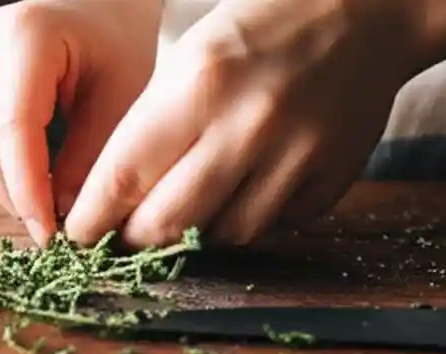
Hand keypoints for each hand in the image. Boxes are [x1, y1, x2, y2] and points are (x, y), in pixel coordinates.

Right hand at [0, 0, 161, 243]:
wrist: (105, 8)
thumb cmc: (120, 46)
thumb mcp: (123, 99)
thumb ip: (92, 157)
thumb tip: (63, 215)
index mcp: (27, 34)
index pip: (13, 127)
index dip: (27, 188)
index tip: (49, 232)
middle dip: (9, 193)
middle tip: (45, 227)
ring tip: (32, 206)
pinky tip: (13, 183)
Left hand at [65, 0, 424, 247]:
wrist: (369, 10)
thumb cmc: (262, 22)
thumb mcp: (191, 53)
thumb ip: (152, 124)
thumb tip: (111, 197)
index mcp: (200, 82)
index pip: (123, 176)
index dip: (92, 218)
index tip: (76, 235)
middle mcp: (248, 125)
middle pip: (167, 223)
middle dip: (135, 238)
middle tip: (122, 235)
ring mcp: (295, 159)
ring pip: (220, 237)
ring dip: (192, 234)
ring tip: (186, 207)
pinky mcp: (329, 182)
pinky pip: (271, 227)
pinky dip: (247, 218)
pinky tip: (244, 189)